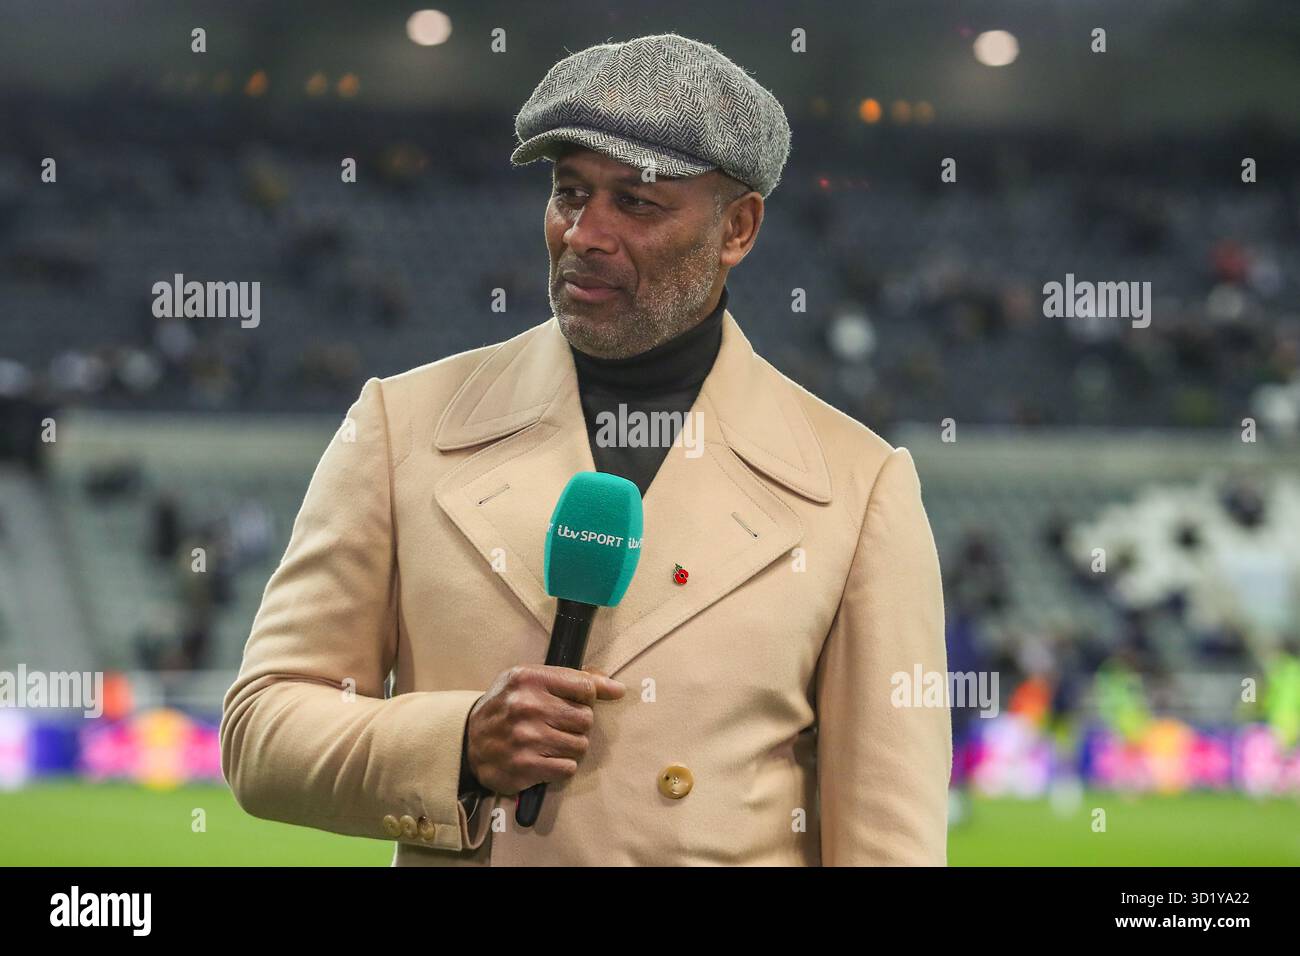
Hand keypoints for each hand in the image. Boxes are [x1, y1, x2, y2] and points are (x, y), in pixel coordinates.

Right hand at [464, 664, 624, 794]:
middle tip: (559, 725)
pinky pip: (568, 768)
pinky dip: (561, 765)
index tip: (576, 702)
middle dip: (578, 724)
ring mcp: (525, 738)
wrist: (468, 740)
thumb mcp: (531, 680)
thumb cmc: (508, 706)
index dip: (587, 698)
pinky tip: (545, 758)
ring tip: (551, 742)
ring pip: (580, 745)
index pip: (586, 687)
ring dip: (571, 746)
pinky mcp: (525, 767)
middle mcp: (526, 706)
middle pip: (586, 718)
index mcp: (529, 678)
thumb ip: (574, 679)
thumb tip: (617, 689)